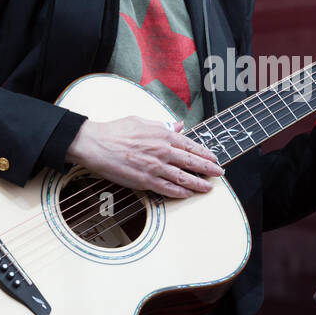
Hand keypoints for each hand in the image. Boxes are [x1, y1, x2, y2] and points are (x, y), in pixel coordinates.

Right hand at [64, 116, 223, 198]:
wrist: (96, 144)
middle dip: (208, 169)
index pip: (191, 145)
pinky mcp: (145, 181)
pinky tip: (188, 194)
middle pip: (192, 162)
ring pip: (183, 178)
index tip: (213, 158)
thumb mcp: (142, 120)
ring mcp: (155, 167)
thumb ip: (162, 124)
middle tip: (219, 173)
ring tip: (209, 187)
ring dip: (199, 184)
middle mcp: (163, 151)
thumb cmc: (116, 131)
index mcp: (163, 134)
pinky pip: (168, 189)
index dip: (204, 153)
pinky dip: (180, 192)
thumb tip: (178, 125)